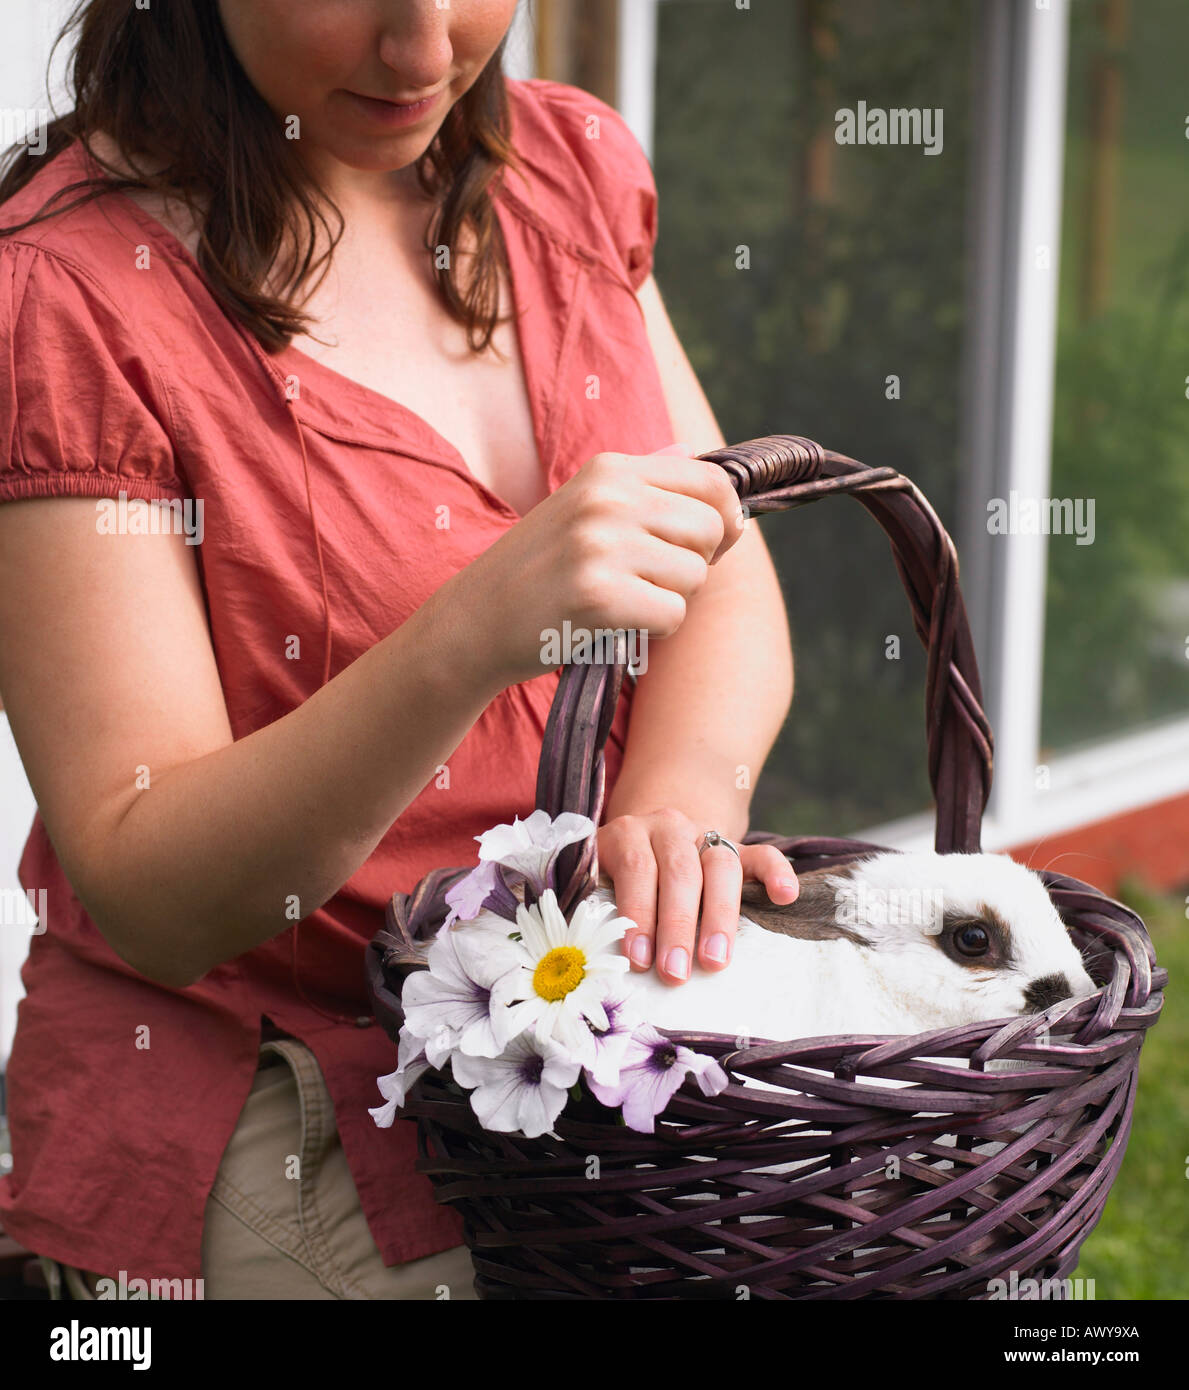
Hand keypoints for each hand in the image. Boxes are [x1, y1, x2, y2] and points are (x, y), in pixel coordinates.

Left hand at [597, 808, 799, 984]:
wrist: (650, 839)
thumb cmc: (621, 880)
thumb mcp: (602, 882)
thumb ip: (603, 908)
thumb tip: (606, 961)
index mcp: (628, 834)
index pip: (635, 869)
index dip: (638, 913)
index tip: (639, 960)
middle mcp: (668, 828)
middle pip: (678, 872)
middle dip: (677, 926)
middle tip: (675, 972)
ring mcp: (705, 835)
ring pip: (719, 866)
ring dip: (718, 916)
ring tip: (715, 961)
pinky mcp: (738, 848)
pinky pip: (763, 854)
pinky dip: (776, 873)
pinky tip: (785, 896)